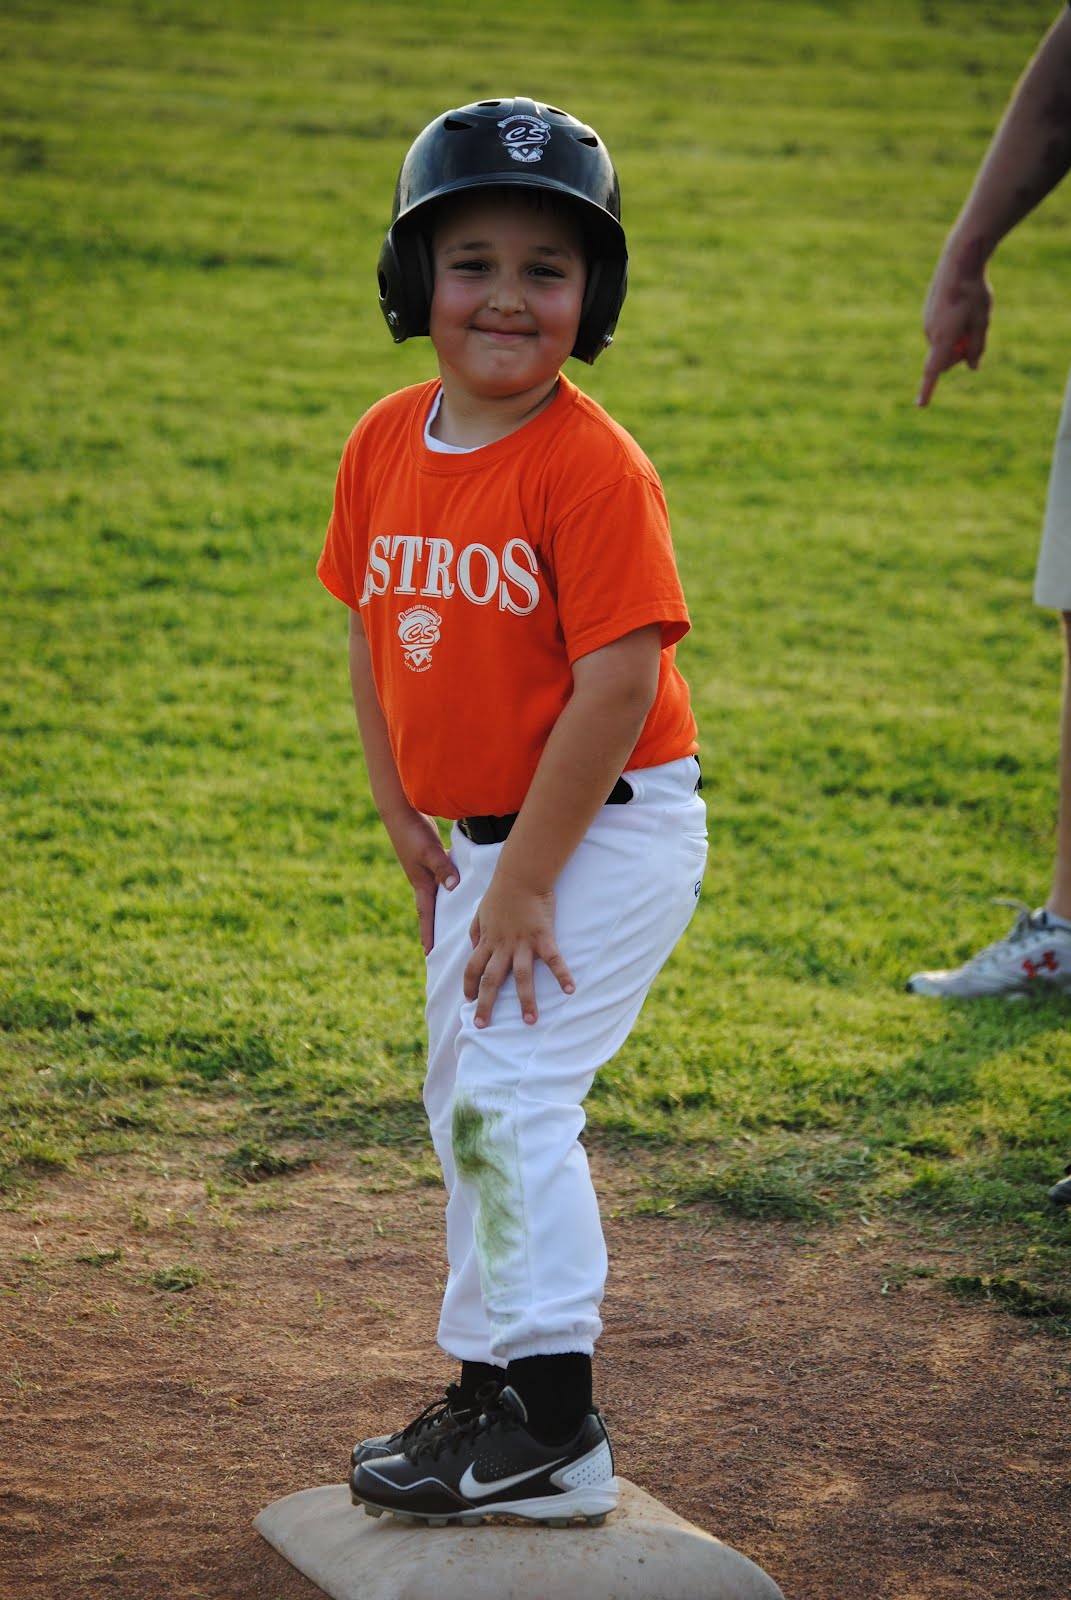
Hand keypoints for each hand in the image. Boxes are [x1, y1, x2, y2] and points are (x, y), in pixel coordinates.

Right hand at [385, 809, 458, 954]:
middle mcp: (423, 879)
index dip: (428, 933)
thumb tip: (453, 887)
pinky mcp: (431, 857)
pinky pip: (443, 876)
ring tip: (454, 919)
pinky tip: (463, 884)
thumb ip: (442, 869)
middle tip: (441, 944)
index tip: (429, 953)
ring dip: (444, 905)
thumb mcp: (429, 852)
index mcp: (421, 883)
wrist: (401, 812)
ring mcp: (426, 869)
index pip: (426, 914)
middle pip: (432, 908)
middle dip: (435, 926)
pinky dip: (450, 883)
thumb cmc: (413, 833)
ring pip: (439, 892)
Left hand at [464, 866, 574, 1027]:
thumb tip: (473, 948)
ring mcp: (523, 943)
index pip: (472, 969)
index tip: (469, 1002)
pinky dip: (562, 975)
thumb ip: (476, 932)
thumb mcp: (480, 913)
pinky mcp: (543, 937)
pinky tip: (570, 989)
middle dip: (486, 1005)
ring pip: (522, 976)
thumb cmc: (500, 893)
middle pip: (491, 980)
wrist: (521, 875)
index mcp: (487, 940)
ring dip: (525, 1001)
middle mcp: (502, 946)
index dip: (469, 987)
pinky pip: (553, 959)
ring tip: (529, 1021)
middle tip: (483, 1026)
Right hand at [917, 240, 992, 406]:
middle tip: (975, 336)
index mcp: (943, 337)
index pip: (933, 370)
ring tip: (969, 314)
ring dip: (956, 339)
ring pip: (942, 344)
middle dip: (959, 355)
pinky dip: (950, 328)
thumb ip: (978, 347)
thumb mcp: (983, 320)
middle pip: (944, 358)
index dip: (928, 389)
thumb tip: (972, 367)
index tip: (920, 405)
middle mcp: (930, 333)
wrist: (959, 260)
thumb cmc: (974, 290)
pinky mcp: (927, 314)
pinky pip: (939, 331)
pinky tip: (961, 306)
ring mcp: (926, 322)